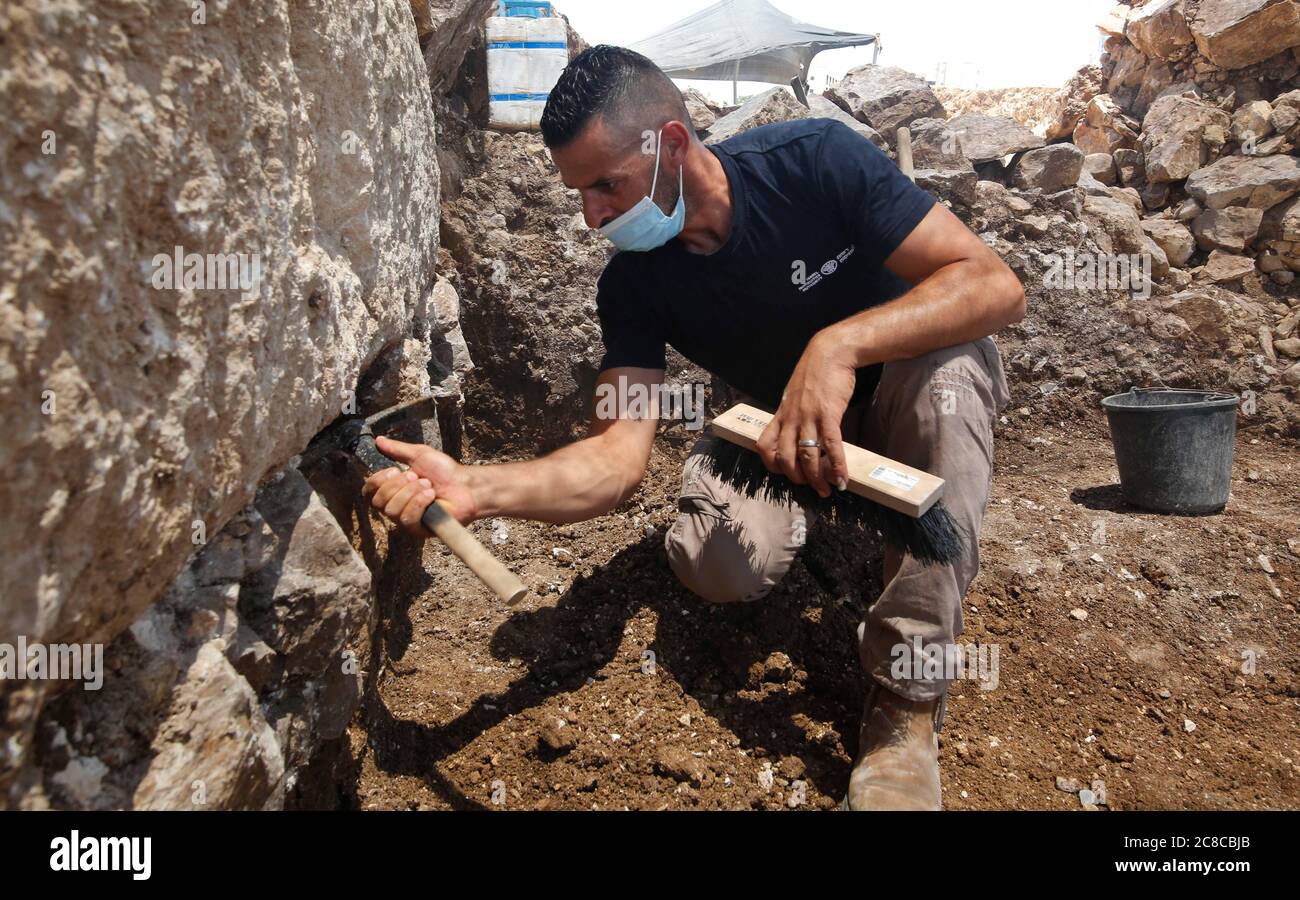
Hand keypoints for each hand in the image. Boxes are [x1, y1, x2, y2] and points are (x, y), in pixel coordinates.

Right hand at [361, 437, 480, 537]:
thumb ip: (397, 449)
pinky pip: (407, 519)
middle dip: (398, 485)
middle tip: (417, 477)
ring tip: (428, 486)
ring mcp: (406, 520)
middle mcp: (395, 506)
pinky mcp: (418, 530)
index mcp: (392, 490)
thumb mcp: (419, 455)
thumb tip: (378, 440)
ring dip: (411, 493)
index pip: (368, 491)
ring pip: (392, 510)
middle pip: (378, 502)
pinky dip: (419, 503)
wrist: (465, 485)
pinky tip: (431, 496)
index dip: (378, 480)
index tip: (395, 470)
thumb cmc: (445, 472)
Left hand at [754, 332, 855, 497]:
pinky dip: (836, 466)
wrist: (830, 352)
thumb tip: (797, 431)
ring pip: (806, 456)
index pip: (764, 445)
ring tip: (826, 489)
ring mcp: (808, 416)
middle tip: (810, 486)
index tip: (784, 472)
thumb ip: (793, 414)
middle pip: (785, 457)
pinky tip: (842, 479)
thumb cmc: (814, 373)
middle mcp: (790, 418)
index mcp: (781, 414)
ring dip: (816, 478)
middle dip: (797, 477)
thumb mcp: (795, 395)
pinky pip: (830, 446)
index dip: (771, 464)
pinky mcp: (828, 414)